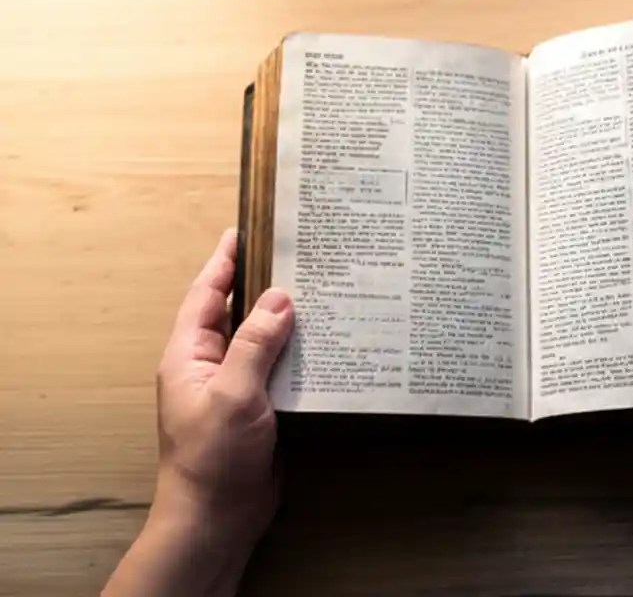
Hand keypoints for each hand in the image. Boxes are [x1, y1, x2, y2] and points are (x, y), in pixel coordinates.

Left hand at [155, 228, 292, 533]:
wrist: (217, 517)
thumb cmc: (213, 456)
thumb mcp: (233, 394)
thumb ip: (255, 344)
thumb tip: (279, 297)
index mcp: (189, 354)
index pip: (206, 295)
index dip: (223, 261)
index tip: (245, 229)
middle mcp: (209, 365)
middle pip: (237, 312)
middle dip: (263, 283)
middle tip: (296, 253)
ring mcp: (235, 387)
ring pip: (262, 341)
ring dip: (287, 319)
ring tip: (321, 288)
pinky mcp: (259, 409)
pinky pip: (280, 369)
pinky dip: (301, 352)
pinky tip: (329, 341)